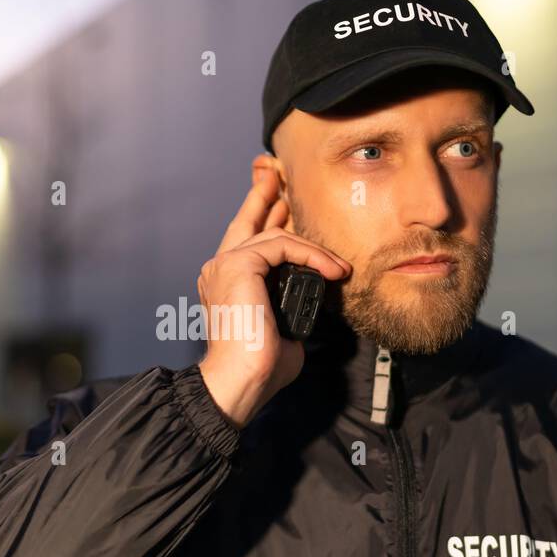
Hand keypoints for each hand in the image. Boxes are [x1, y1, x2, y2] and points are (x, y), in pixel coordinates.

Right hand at [196, 155, 349, 428]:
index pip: (245, 239)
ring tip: (338, 262)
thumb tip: (314, 302)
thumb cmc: (260, 365)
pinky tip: (333, 271)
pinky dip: (312, 256)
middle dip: (269, 196)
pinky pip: (282, 245)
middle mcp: (219, 267)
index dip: (261, 214)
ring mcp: (225, 264)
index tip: (280, 199)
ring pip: (274, 234)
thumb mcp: (284, 327)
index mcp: (226, 282)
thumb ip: (293, 307)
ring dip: (312, 245)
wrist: (243, 380)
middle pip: (249, 221)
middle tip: (282, 177)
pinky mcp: (237, 265)